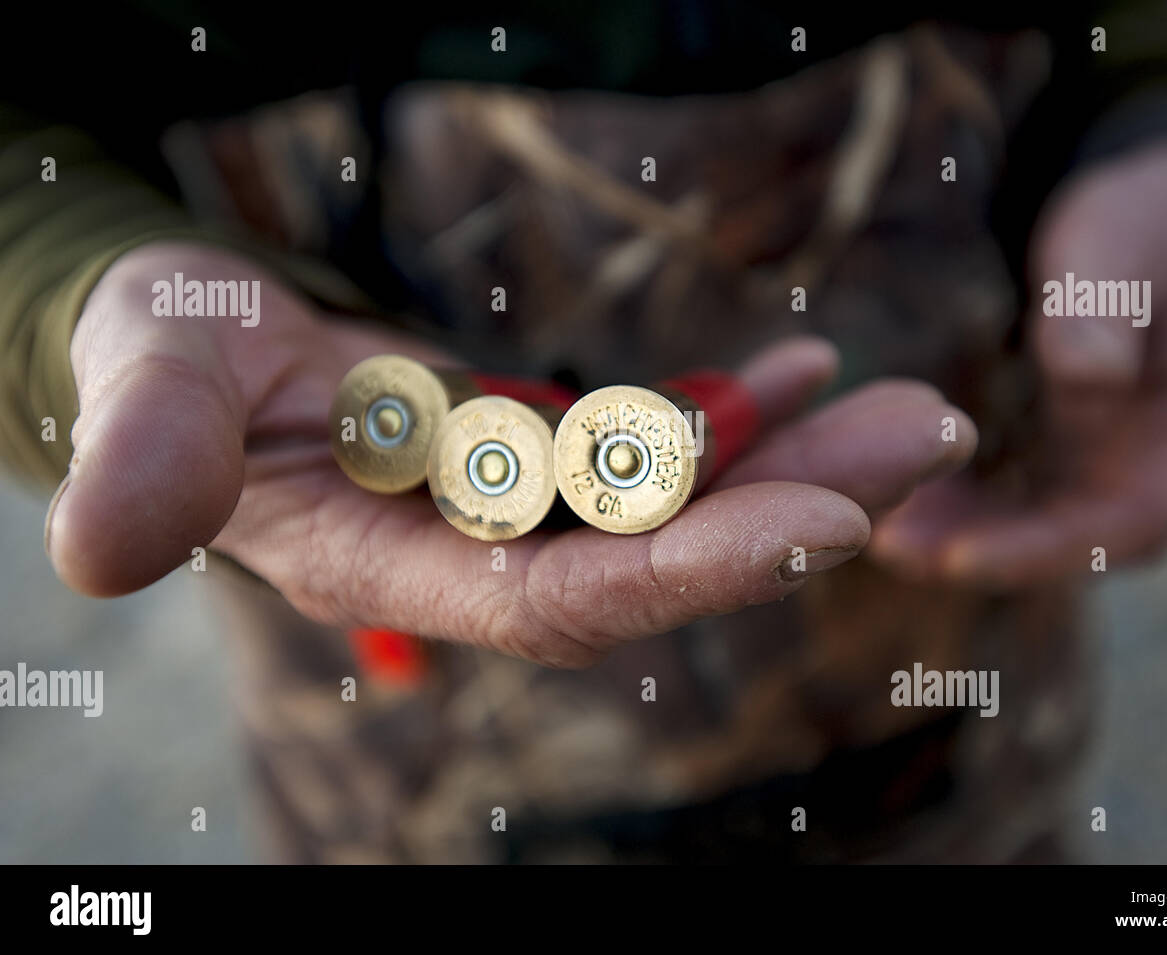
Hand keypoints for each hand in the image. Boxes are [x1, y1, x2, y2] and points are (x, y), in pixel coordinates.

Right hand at [44, 241, 976, 665]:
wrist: (193, 345)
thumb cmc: (163, 358)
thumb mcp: (148, 383)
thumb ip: (148, 455)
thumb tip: (98, 550)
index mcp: (397, 565)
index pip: (564, 598)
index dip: (691, 568)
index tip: (829, 526)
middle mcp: (478, 553)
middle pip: (660, 553)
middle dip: (796, 505)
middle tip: (930, 436)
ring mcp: (518, 507)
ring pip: (679, 500)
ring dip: (798, 460)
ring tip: (914, 412)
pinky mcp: (537, 454)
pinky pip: (654, 442)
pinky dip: (738, 410)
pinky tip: (812, 372)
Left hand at [869, 141, 1166, 585]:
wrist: (1142, 210)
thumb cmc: (1137, 216)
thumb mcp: (1120, 242)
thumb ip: (1102, 308)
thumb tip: (1091, 377)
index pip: (1138, 517)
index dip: (1049, 549)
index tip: (958, 558)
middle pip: (1088, 539)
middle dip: (992, 553)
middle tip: (892, 548)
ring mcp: (1131, 462)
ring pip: (1049, 528)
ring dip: (969, 536)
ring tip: (883, 532)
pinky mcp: (1086, 457)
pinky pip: (1027, 501)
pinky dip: (969, 507)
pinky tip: (902, 499)